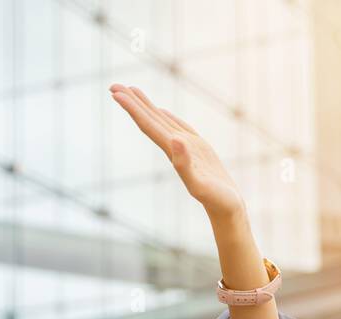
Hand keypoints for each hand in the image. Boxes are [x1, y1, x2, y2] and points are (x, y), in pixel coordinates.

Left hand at [109, 83, 244, 220]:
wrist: (227, 211)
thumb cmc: (216, 201)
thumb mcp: (200, 185)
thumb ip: (185, 166)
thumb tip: (174, 141)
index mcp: (172, 152)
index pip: (148, 125)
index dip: (132, 109)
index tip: (116, 93)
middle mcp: (175, 148)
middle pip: (149, 120)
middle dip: (132, 102)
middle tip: (113, 85)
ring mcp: (186, 147)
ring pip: (161, 121)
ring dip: (146, 106)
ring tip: (132, 90)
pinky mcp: (198, 149)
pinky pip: (179, 127)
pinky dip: (167, 116)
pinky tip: (160, 111)